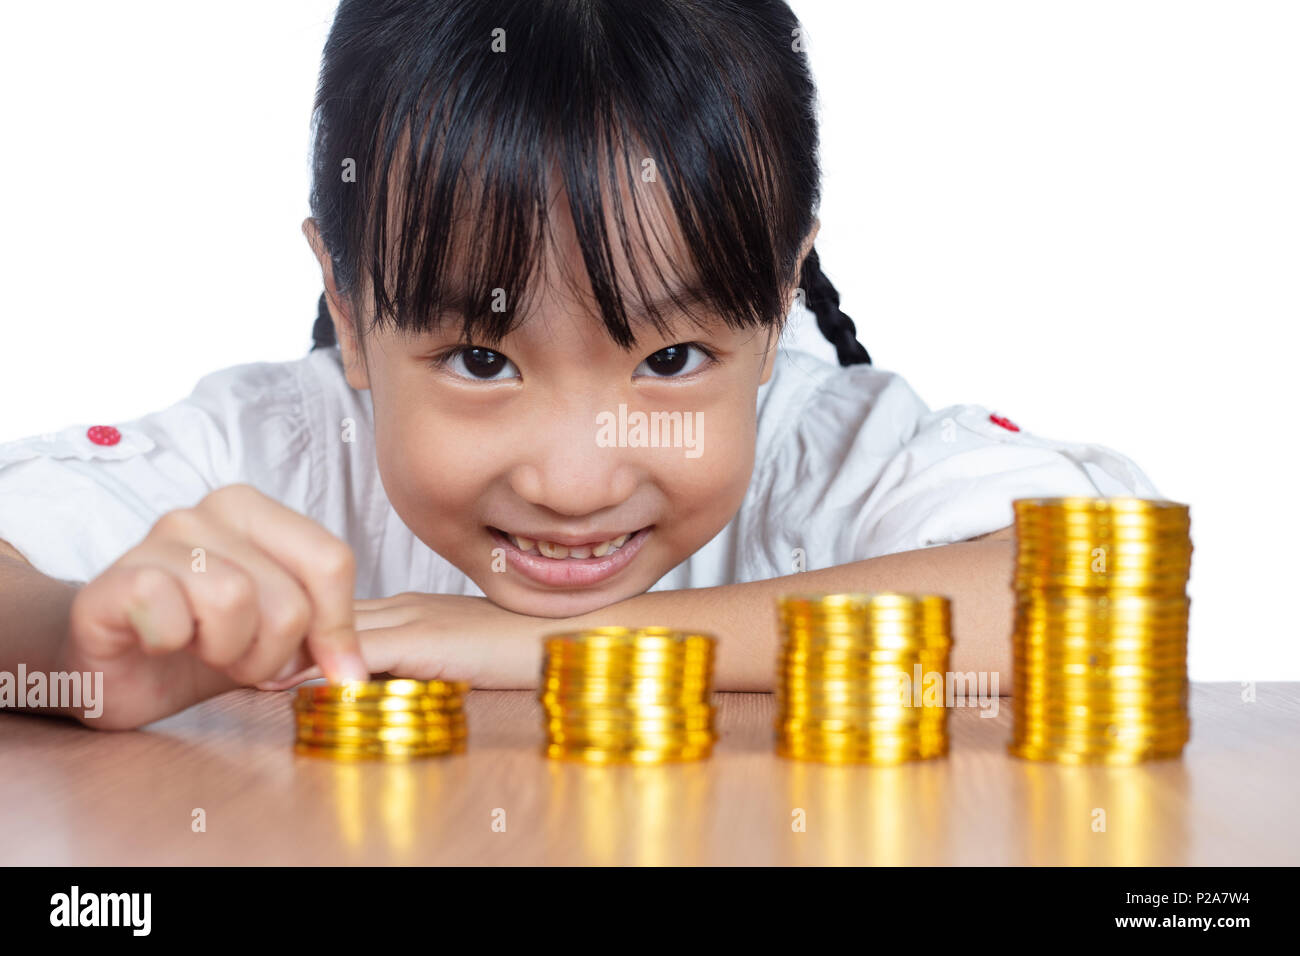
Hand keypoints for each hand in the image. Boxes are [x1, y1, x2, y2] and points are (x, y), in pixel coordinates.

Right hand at [59, 483, 368, 729]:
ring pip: (235, 601)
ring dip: (226, 652)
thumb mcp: (279, 634)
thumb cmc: (201, 645)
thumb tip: (353, 672)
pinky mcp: (116, 579)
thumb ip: (323, 633)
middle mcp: (209, 511)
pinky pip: (173, 616)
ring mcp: (159, 538)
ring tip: (203, 650)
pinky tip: (159, 644)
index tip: (333, 670)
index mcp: (256, 512)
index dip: (337, 629)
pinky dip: (172, 645)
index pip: (331, 560)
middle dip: (275, 653)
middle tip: (242, 660)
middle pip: (290, 597)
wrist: (115, 669)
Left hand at [255, 592, 546, 690]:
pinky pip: (364, 652)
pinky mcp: (428, 639)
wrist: (572, 633)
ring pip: (334, 629)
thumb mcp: (462, 652)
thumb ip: (421, 660)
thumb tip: (380, 684)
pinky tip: (290, 683)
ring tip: (240, 672)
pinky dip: (323, 666)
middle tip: (227, 652)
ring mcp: (415, 618)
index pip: (336, 610)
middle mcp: (405, 604)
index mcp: (410, 605)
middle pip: (323, 612)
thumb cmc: (526, 647)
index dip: (295, 625)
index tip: (252, 644)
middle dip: (278, 633)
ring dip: (287, 651)